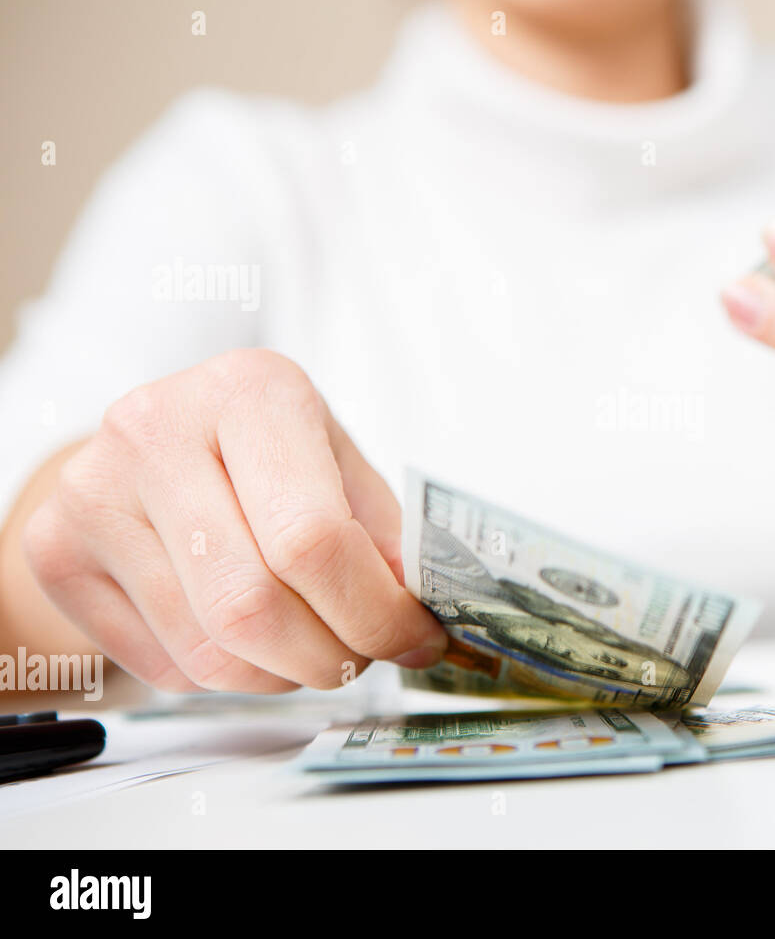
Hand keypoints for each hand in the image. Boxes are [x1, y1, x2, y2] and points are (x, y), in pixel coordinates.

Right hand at [21, 349, 444, 692]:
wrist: (152, 441)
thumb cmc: (260, 450)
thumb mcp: (338, 460)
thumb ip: (385, 534)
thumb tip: (423, 614)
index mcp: (248, 392)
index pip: (312, 537)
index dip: (375, 611)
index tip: (414, 638)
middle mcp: (156, 431)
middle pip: (254, 605)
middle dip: (333, 655)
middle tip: (368, 656)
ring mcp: (93, 492)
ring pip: (210, 651)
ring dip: (285, 674)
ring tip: (315, 648)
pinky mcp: (57, 552)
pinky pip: (167, 666)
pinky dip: (232, 676)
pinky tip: (253, 639)